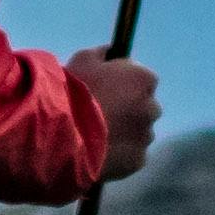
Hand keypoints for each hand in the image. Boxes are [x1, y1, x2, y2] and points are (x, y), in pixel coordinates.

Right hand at [76, 51, 158, 178]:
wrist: (62, 133)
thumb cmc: (73, 91)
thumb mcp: (83, 59)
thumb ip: (103, 54)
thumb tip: (111, 53)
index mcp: (144, 79)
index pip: (142, 79)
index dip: (124, 83)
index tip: (107, 88)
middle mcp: (152, 107)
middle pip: (144, 106)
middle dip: (129, 108)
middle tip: (102, 113)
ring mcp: (146, 137)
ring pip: (139, 132)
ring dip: (126, 132)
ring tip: (98, 136)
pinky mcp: (138, 161)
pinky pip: (132, 154)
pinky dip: (121, 153)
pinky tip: (100, 151)